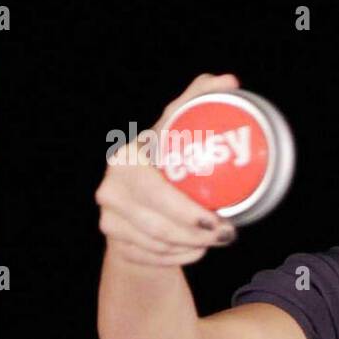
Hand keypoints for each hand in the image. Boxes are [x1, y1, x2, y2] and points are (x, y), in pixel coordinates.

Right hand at [95, 73, 240, 266]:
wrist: (139, 204)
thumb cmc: (164, 165)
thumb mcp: (176, 133)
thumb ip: (198, 103)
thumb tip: (228, 81)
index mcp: (126, 160)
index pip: (156, 192)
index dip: (188, 212)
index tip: (220, 221)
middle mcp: (111, 189)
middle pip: (157, 225)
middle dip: (196, 234)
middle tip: (226, 234)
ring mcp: (109, 218)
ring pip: (157, 243)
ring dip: (191, 246)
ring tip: (215, 239)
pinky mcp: (116, 244)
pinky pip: (154, 257)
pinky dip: (180, 256)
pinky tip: (194, 249)